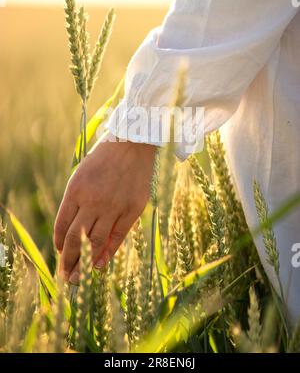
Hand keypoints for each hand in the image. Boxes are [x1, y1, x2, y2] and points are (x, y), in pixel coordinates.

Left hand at [54, 134, 155, 283]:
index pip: (62, 226)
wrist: (132, 145)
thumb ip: (76, 202)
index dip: (60, 244)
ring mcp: (113, 206)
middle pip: (75, 238)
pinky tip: (100, 265)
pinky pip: (117, 237)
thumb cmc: (103, 160)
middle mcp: (92, 200)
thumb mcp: (81, 175)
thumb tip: (73, 232)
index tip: (61, 255)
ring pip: (95, 242)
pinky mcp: (132, 209)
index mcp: (75, 190)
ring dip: (86, 263)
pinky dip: (108, 253)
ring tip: (81, 277)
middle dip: (69, 261)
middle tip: (67, 278)